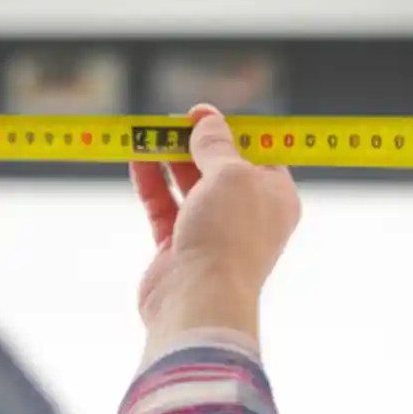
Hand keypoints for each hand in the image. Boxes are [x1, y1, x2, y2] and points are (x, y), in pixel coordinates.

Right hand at [130, 105, 300, 348]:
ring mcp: (212, 232)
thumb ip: (217, 145)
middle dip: (195, 142)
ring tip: (147, 132)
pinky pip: (163, 205)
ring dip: (168, 158)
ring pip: (188, 185)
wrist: (199, 300)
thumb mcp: (231, 174)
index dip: (232, 131)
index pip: (258, 154)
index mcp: (276, 197)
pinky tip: (137, 157)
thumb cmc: (230, 236)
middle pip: (219, 167)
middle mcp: (247, 214)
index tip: (203, 113)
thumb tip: (208, 121)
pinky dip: (151, 181)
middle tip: (170, 121)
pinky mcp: (178, 246)